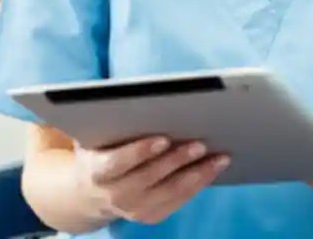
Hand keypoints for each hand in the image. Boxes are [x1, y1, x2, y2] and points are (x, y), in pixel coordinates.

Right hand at [72, 135, 230, 224]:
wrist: (92, 190)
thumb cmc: (101, 149)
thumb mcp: (97, 135)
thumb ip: (113, 121)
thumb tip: (145, 96)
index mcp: (97, 171)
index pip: (117, 163)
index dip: (140, 152)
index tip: (163, 138)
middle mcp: (114, 195)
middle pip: (149, 177)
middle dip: (177, 160)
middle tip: (201, 143)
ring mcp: (134, 209)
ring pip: (170, 191)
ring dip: (198, 174)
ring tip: (220, 156)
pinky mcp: (151, 216)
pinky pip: (179, 200)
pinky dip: (199, 183)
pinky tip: (215, 167)